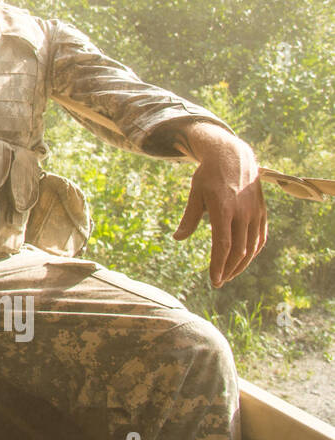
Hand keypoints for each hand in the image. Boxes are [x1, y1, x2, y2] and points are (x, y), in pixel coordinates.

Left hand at [172, 124, 267, 287]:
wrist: (233, 156)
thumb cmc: (209, 175)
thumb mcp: (195, 193)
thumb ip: (189, 217)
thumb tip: (177, 239)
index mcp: (223, 209)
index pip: (223, 245)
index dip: (219, 265)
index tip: (214, 281)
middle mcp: (243, 213)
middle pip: (239, 251)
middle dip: (229, 270)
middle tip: (219, 282)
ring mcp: (255, 213)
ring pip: (252, 247)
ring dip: (241, 265)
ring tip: (228, 275)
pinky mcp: (262, 212)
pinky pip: (260, 237)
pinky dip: (253, 252)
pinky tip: (243, 260)